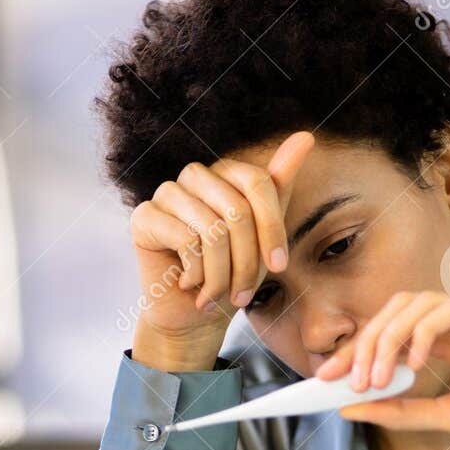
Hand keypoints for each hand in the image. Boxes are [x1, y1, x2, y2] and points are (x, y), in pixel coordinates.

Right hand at [129, 131, 314, 369]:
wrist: (191, 314)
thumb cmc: (231, 273)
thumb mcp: (264, 233)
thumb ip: (280, 184)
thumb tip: (306, 135)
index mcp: (224, 173)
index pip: (258, 183)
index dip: (272, 228)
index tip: (279, 266)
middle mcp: (194, 175)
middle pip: (237, 211)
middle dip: (247, 262)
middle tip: (242, 294)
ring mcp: (166, 192)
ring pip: (213, 231)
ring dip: (221, 277)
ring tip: (217, 295)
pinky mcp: (144, 216)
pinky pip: (186, 242)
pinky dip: (195, 275)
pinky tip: (188, 284)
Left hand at [315, 291, 449, 449]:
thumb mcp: (448, 418)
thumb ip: (400, 411)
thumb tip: (348, 406)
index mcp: (449, 341)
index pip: (392, 330)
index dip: (356, 349)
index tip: (327, 379)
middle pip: (398, 309)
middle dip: (364, 341)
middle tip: (344, 377)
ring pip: (419, 303)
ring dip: (388, 337)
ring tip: (376, 376)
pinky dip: (423, 333)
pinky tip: (411, 364)